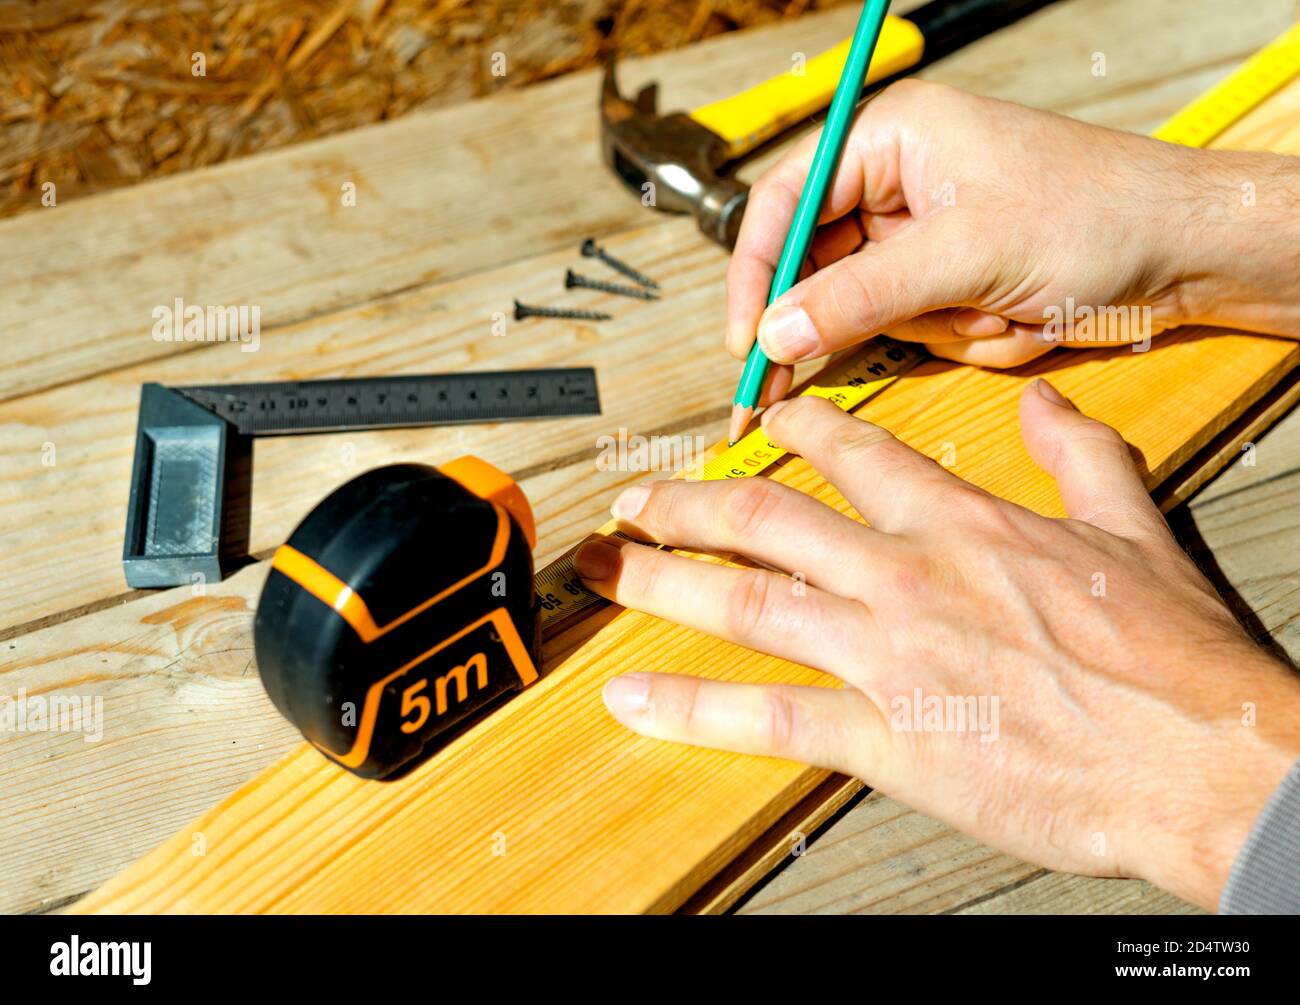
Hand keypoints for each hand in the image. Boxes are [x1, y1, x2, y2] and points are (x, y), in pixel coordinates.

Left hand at [574, 382, 1299, 909]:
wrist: (1200, 758)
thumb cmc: (1173, 659)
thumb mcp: (1134, 527)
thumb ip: (1079, 454)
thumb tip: (1044, 403)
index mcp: (962, 523)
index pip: (855, 453)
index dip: (791, 429)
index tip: (751, 419)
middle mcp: (906, 575)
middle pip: (766, 519)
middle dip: (686, 505)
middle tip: (634, 503)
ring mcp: (886, 653)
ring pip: (746, 600)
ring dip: (663, 582)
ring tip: (604, 572)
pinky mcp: (884, 736)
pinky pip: (765, 716)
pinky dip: (690, 708)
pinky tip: (631, 699)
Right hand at [727, 80, 1299, 400]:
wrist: (1187, 254)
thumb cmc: (1097, 214)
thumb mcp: (966, 253)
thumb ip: (859, 295)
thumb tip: (774, 332)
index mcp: (894, 139)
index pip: (788, 202)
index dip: (757, 273)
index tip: (745, 339)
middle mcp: (900, 184)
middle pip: (819, 266)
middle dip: (848, 317)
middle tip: (805, 379)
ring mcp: (928, 236)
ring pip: (871, 310)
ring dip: (937, 327)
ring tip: (998, 310)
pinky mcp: (955, 280)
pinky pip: (918, 329)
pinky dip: (964, 338)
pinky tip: (1017, 317)